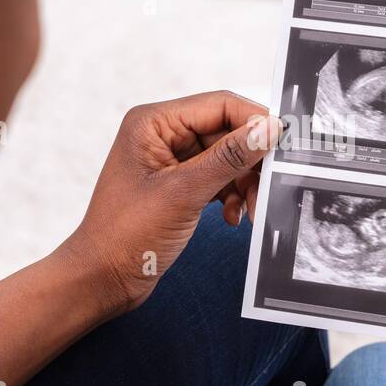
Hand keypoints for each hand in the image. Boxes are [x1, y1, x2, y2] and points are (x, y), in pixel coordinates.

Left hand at [61, 91, 281, 314]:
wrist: (101, 279)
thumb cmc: (125, 236)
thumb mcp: (183, 193)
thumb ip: (228, 158)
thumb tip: (267, 129)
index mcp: (154, 123)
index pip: (219, 105)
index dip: (254, 122)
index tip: (283, 145)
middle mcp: (162, 135)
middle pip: (227, 132)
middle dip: (250, 162)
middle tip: (267, 188)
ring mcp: (170, 161)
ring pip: (227, 158)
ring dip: (243, 183)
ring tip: (250, 209)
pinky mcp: (178, 185)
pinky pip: (218, 179)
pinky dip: (231, 196)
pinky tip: (231, 217)